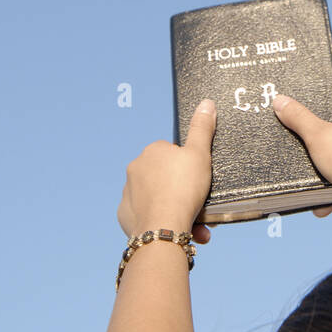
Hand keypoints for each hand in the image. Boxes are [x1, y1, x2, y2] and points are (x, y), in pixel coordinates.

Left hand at [118, 99, 216, 245]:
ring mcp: (128, 192)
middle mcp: (135, 168)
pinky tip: (174, 228)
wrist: (163, 228)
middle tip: (199, 205)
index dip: (189, 167)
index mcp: (152, 151)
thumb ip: (202, 129)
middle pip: (165, 177)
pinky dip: (159, 220)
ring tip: (193, 224)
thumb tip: (206, 103)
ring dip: (173, 207)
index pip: (173, 153)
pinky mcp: (125, 215)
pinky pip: (145, 215)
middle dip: (182, 190)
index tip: (199, 180)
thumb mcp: (200, 154)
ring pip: (156, 197)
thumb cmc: (183, 189)